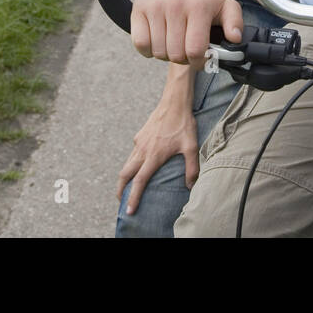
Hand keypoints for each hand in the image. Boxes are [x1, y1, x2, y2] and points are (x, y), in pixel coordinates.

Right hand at [116, 99, 199, 214]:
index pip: (140, 181)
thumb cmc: (184, 124)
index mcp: (154, 156)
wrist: (174, 101)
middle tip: (121, 200)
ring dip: (126, 176)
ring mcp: (140, 142)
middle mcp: (143, 150)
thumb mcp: (191, 147)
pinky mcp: (140, 135)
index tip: (128, 210)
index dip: (133, 197)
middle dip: (121, 189)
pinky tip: (140, 164)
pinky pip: (134, 152)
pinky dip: (132, 163)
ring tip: (128, 186)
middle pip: (125, 174)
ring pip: (128, 163)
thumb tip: (191, 186)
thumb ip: (191, 168)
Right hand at [132, 0, 242, 62]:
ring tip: (174, 43)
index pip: (194, 50)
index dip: (199, 62)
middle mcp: (175, 4)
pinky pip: (140, 44)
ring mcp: (155, 6)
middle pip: (175, 54)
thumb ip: (236, 23)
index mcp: (198, 7)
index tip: (201, 58)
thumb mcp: (226, 8)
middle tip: (187, 50)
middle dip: (183, 59)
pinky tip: (159, 40)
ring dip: (167, 55)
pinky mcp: (139, 9)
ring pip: (158, 52)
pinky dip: (149, 50)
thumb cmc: (203, 2)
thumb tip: (234, 38)